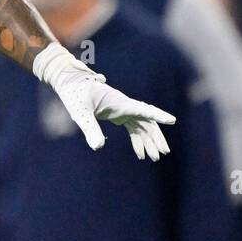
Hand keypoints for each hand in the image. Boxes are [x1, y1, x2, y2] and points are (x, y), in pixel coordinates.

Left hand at [33, 45, 173, 159]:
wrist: (69, 82)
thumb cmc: (74, 94)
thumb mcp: (81, 113)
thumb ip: (90, 129)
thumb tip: (98, 147)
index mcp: (120, 102)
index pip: (142, 109)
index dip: (157, 115)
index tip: (172, 120)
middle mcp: (125, 105)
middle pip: (147, 121)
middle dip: (156, 137)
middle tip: (163, 153)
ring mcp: (122, 109)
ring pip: (142, 126)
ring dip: (148, 141)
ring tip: (153, 158)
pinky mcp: (118, 113)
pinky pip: (133, 127)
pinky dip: (137, 140)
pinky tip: (140, 154)